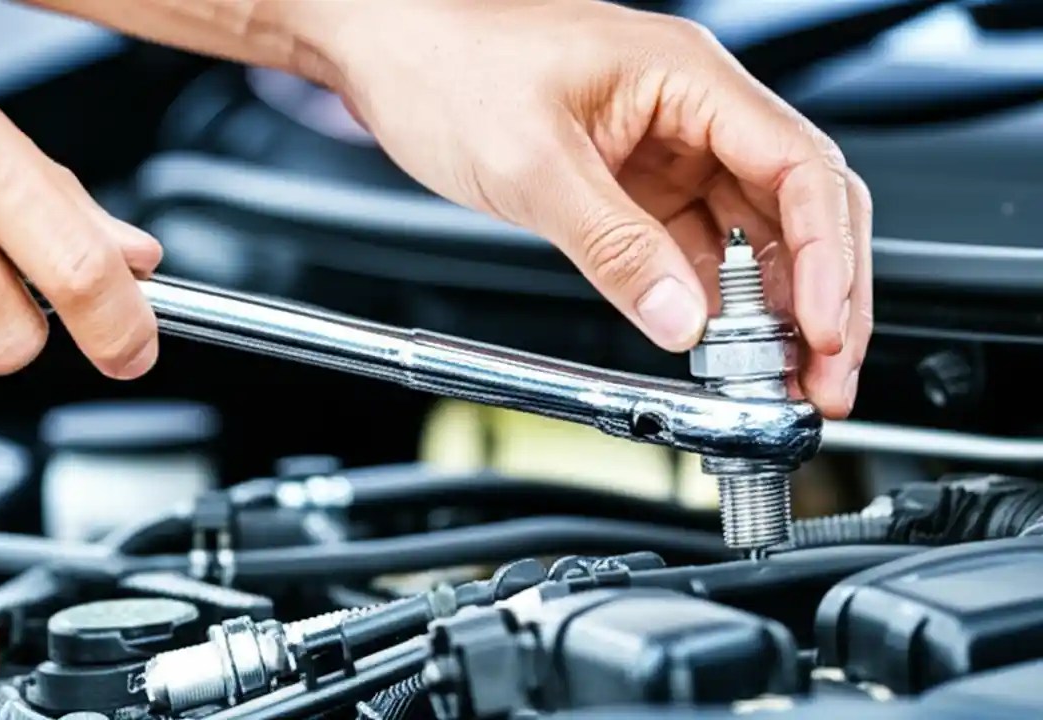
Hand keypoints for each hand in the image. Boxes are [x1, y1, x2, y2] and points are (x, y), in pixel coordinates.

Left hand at [289, 0, 871, 417]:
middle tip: (825, 375)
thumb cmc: (447, 65)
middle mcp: (690, 110)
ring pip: (752, 233)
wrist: (387, 52)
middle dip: (823, 295)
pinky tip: (721, 342)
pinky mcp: (632, 184)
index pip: (797, 166)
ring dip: (774, 306)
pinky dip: (715, 297)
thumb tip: (684, 320)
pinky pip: (695, 245)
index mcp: (686, 78)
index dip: (828, 256)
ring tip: (784, 376)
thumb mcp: (533, 165)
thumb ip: (613, 247)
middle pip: (795, 205)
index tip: (829, 328)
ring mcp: (665, 148)